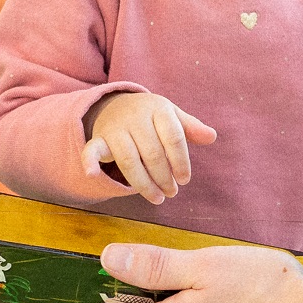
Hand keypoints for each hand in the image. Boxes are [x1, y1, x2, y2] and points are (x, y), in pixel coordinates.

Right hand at [84, 92, 217, 203]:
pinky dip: (90, 161)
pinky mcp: (99, 138)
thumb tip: (212, 137)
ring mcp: (116, 127)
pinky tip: (92, 174)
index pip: (173, 137)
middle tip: (171, 193)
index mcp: (158, 108)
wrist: (116, 104)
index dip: (181, 161)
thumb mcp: (172, 116)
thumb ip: (190, 128)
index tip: (184, 180)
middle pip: (152, 153)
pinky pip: (92, 149)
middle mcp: (136, 116)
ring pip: (129, 160)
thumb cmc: (151, 116)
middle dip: (164, 177)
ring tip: (157, 198)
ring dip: (143, 184)